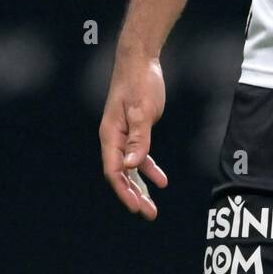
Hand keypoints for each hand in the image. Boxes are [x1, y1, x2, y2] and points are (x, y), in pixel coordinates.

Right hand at [100, 52, 167, 219]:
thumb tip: (132, 166)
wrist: (140, 59)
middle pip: (121, 175)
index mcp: (111, 135)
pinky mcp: (135, 130)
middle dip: (133, 196)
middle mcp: (114, 138)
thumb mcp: (142, 110)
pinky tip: (161, 181)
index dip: (124, 192)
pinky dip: (149, 169)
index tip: (137, 208)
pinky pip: (139, 156)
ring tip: (152, 207)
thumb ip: (139, 138)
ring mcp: (124, 135)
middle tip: (149, 214)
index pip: (114, 171)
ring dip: (140, 188)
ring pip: (130, 169)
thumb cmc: (139, 82)